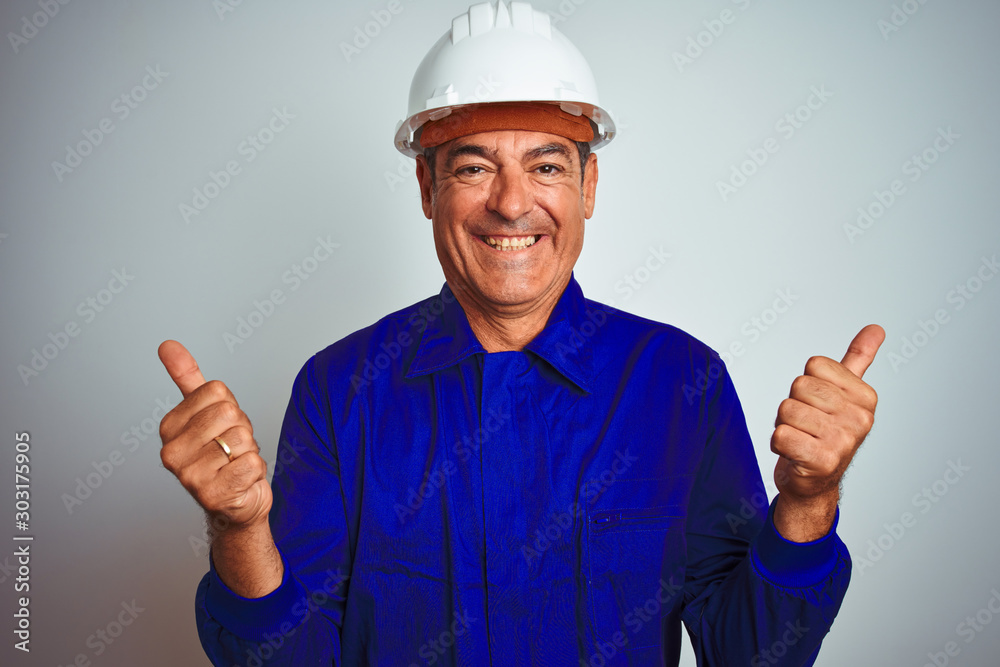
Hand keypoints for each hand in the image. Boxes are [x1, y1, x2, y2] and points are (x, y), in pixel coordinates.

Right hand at [158, 340, 271, 532]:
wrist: (236, 501)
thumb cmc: (222, 453)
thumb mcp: (205, 411)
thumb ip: (187, 378)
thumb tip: (167, 345)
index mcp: (169, 427)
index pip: (217, 392)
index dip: (230, 408)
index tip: (221, 427)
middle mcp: (172, 453)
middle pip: (229, 414)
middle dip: (242, 430)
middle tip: (231, 448)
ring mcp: (189, 477)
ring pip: (242, 439)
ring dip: (249, 452)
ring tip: (235, 465)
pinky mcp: (213, 496)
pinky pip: (252, 463)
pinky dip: (255, 471)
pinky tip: (241, 481)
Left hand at [771, 324, 884, 540]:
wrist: (814, 482)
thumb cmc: (824, 432)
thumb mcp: (844, 393)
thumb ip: (858, 359)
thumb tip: (876, 328)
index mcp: (866, 397)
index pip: (814, 365)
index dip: (806, 384)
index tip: (817, 405)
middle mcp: (860, 418)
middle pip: (799, 386)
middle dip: (793, 405)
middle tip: (806, 425)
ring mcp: (844, 441)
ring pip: (787, 409)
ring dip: (784, 425)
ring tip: (801, 439)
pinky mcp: (822, 462)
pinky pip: (780, 435)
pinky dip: (779, 444)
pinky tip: (795, 454)